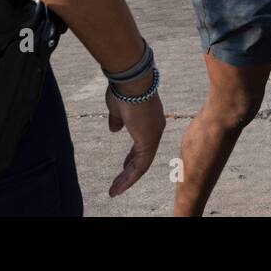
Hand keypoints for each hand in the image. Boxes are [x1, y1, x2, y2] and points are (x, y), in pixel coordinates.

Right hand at [104, 76, 164, 198]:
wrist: (131, 80)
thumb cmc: (124, 90)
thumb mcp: (117, 108)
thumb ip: (117, 120)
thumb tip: (114, 129)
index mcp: (150, 120)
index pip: (143, 143)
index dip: (132, 156)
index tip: (124, 165)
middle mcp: (156, 128)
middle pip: (144, 155)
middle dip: (130, 170)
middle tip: (119, 181)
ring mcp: (154, 135)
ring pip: (142, 164)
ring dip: (128, 178)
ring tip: (114, 190)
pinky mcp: (149, 142)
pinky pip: (140, 166)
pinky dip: (129, 178)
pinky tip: (118, 186)